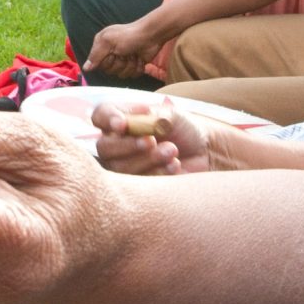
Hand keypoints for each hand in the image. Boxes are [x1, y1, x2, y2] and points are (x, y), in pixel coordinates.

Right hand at [84, 18, 163, 79]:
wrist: (152, 35)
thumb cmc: (130, 35)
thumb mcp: (109, 41)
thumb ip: (96, 55)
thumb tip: (85, 68)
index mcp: (102, 46)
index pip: (98, 65)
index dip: (107, 62)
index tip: (113, 54)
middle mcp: (111, 54)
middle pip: (110, 71)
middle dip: (119, 64)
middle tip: (125, 53)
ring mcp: (123, 60)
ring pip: (122, 74)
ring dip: (130, 65)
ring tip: (133, 55)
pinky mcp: (134, 65)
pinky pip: (132, 75)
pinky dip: (138, 67)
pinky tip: (140, 58)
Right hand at [91, 99, 212, 175]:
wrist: (202, 150)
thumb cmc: (182, 128)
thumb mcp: (170, 115)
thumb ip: (152, 117)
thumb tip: (132, 124)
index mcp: (120, 120)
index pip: (100, 115)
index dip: (107, 120)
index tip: (122, 125)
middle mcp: (116, 144)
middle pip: (104, 148)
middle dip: (128, 145)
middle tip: (152, 141)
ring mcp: (124, 166)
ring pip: (121, 168)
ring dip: (148, 159)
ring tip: (172, 151)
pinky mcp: (135, 187)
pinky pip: (136, 186)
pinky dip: (157, 174)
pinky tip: (174, 166)